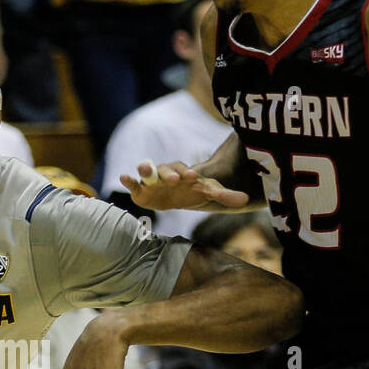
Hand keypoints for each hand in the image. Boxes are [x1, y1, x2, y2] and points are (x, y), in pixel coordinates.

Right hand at [121, 158, 249, 211]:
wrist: (178, 195)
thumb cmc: (193, 192)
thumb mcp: (208, 193)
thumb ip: (224, 195)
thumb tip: (246, 200)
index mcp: (183, 173)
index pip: (186, 171)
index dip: (188, 174)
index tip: (193, 177)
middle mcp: (167, 173)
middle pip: (166, 169)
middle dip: (169, 174)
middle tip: (174, 180)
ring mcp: (153, 181)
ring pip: (148, 171)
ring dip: (145, 169)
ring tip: (142, 168)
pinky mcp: (141, 190)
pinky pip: (134, 183)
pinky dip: (128, 179)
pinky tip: (123, 177)